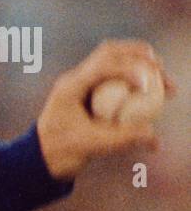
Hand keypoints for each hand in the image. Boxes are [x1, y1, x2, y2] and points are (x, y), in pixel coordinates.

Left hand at [36, 40, 175, 180]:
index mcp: (70, 87)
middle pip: (111, 52)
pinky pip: (119, 79)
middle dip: (139, 55)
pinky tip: (157, 94)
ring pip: (117, 61)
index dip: (128, 69)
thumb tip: (154, 137)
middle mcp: (77, 79)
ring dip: (143, 66)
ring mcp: (85, 83)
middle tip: (162, 69)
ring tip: (168, 86)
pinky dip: (139, 82)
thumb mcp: (92, 146)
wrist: (43, 158)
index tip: (148, 86)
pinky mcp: (93, 92)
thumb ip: (122, 140)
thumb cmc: (61, 153)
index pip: (102, 65)